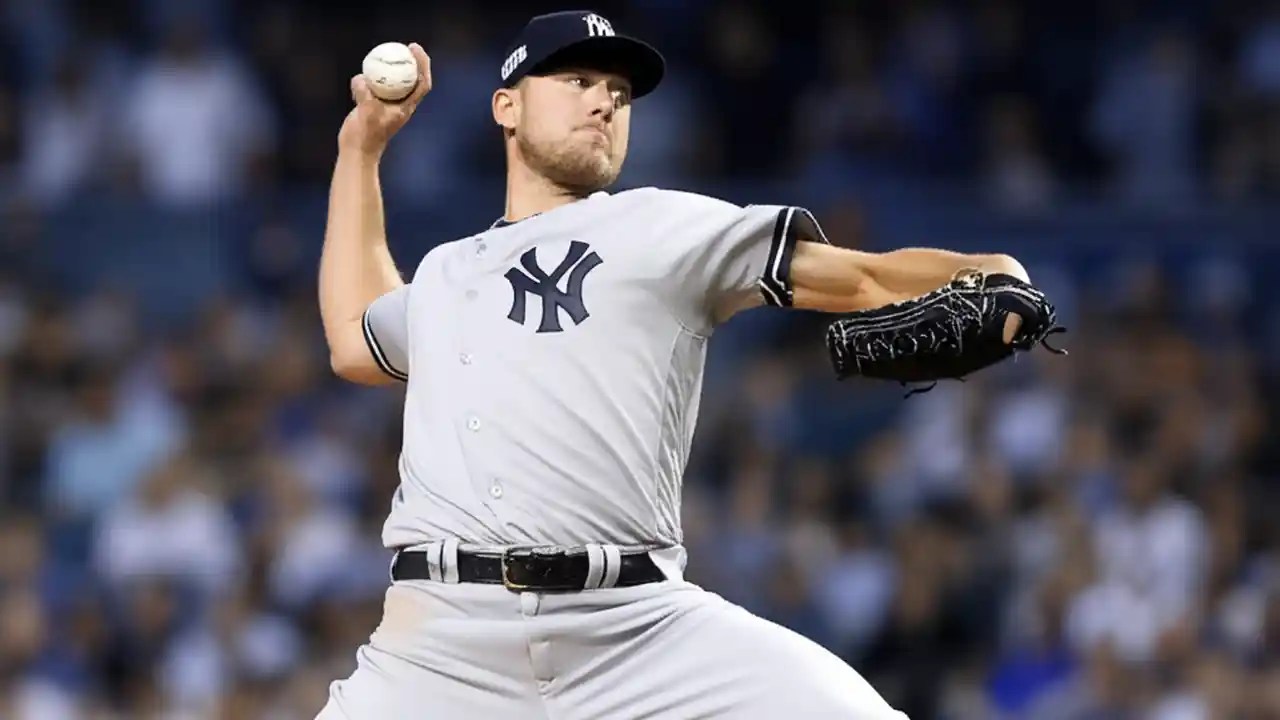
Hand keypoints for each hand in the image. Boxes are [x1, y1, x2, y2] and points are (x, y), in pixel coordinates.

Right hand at [338, 43, 432, 158]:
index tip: (416, 50)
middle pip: (412, 79)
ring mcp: (388, 105)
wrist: (358, 151)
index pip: (422, 83)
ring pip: (395, 82)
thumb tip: (361, 78)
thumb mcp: (366, 114)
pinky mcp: (374, 105)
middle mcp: (400, 104)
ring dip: (393, 69)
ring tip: (387, 54)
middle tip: (406, 46)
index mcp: (406, 107)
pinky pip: (376, 87)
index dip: (423, 64)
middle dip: (413, 62)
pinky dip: (372, 78)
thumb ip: (365, 95)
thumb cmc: (366, 136)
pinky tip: (364, 72)